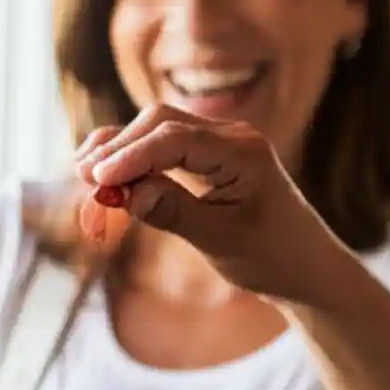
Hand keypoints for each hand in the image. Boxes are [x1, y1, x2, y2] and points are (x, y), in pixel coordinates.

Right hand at [74, 105, 351, 304]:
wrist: (306, 266)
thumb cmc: (271, 257)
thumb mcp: (222, 240)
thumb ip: (175, 213)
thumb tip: (128, 193)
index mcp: (245, 153)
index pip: (176, 140)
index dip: (131, 156)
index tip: (95, 179)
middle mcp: (235, 137)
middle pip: (163, 123)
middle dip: (121, 147)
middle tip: (84, 179)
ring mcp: (225, 143)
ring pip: (161, 129)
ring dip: (123, 148)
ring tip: (85, 174)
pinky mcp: (213, 156)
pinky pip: (168, 145)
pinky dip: (137, 156)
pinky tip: (108, 172)